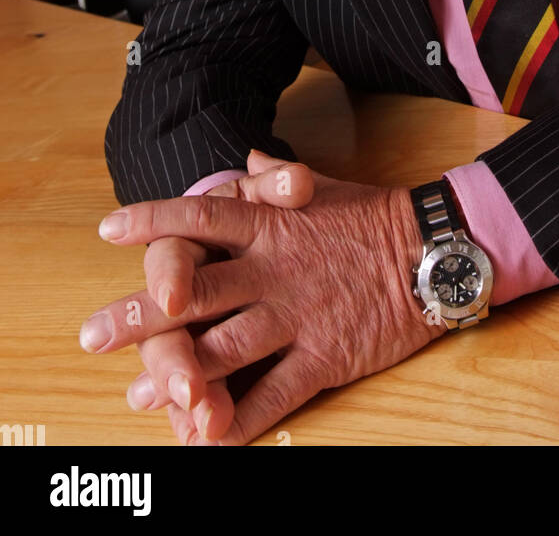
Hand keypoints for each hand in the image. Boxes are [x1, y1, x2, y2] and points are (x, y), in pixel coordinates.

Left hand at [81, 159, 440, 443]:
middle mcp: (274, 268)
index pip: (202, 215)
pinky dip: (236, 420)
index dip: (153, 221)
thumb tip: (247, 154)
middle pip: (195, 291)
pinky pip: (273, 395)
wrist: (432, 251)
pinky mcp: (323, 357)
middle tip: (93, 334)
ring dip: (177, 374)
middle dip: (140, 314)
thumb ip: (275, 177)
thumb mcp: (322, 186)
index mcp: (271, 222)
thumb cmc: (372, 217)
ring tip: (138, 394)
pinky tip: (205, 437)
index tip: (108, 229)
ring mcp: (297, 314)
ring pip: (224, 348)